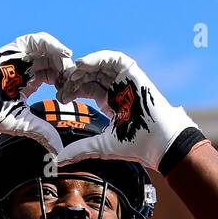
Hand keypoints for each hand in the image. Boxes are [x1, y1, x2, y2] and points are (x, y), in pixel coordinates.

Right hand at [0, 32, 73, 152]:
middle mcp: (24, 68)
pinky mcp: (13, 49)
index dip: (64, 82)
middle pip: (52, 61)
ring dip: (60, 56)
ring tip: (69, 66)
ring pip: (47, 49)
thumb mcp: (22, 122)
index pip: (53, 76)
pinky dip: (52, 44)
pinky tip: (63, 53)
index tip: (70, 95)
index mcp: (28, 83)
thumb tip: (58, 149)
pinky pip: (36, 40)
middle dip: (64, 70)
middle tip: (72, 81)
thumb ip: (42, 131)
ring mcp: (19, 57)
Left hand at [56, 51, 198, 171]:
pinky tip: (82, 64)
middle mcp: (116, 88)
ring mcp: (124, 79)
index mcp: (110, 102)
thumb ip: (80, 149)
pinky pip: (112, 58)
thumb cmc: (135, 145)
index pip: (86, 89)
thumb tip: (59, 160)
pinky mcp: (132, 72)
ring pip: (98, 65)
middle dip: (73, 79)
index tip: (60, 98)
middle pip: (89, 76)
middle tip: (61, 86)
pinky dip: (96, 58)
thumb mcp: (100, 146)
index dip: (72, 91)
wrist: (158, 141)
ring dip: (82, 68)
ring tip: (69, 75)